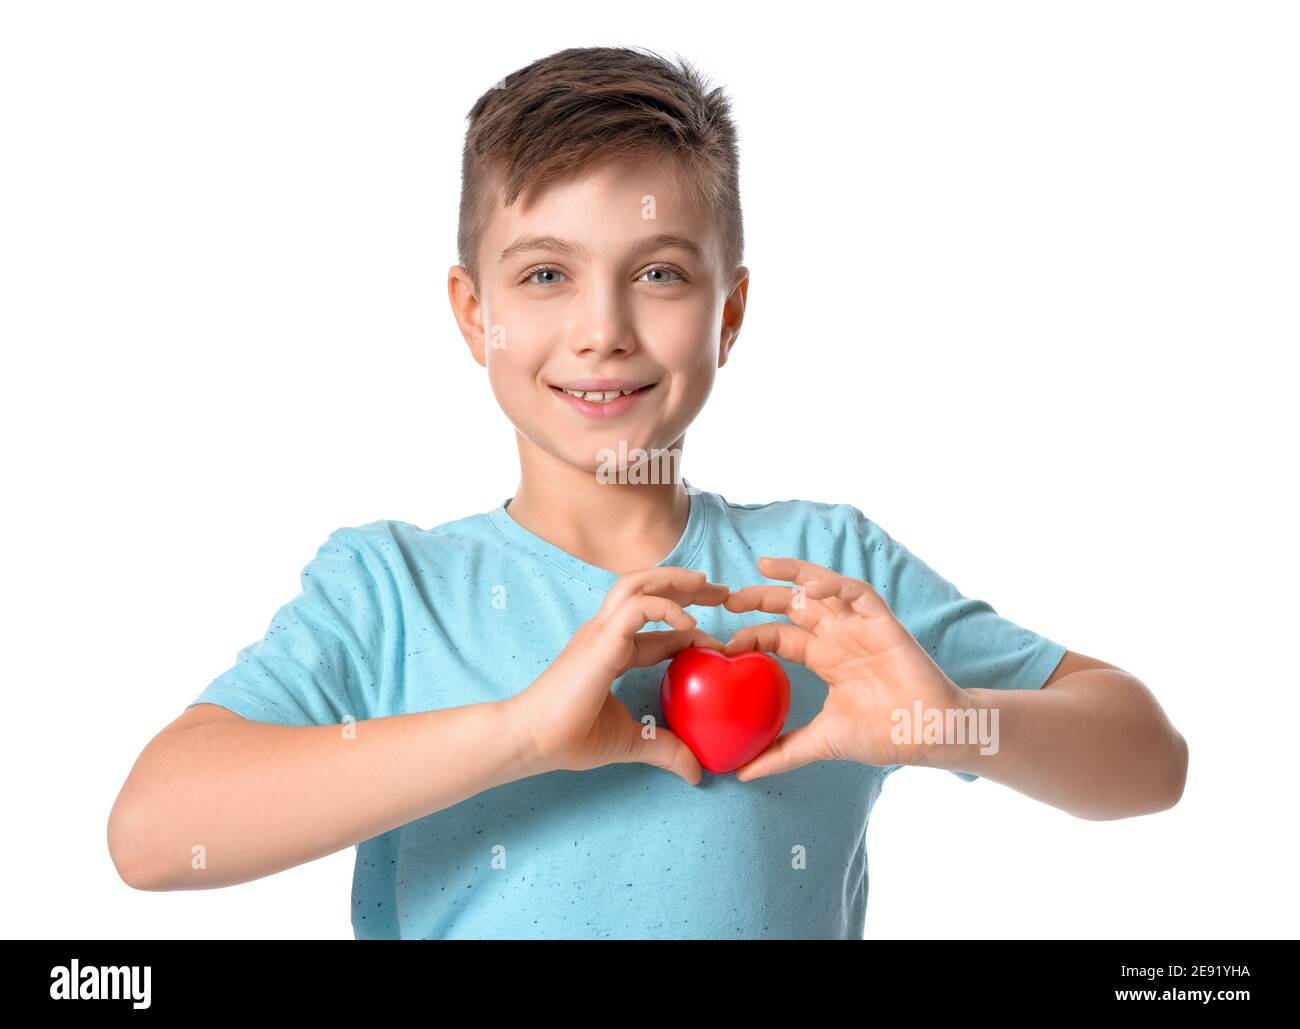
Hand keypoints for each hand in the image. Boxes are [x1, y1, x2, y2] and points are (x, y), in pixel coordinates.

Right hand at [507, 567, 730, 784]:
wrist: (532, 740)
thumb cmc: (569, 738)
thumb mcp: (632, 742)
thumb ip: (665, 749)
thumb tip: (697, 772)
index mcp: (610, 650)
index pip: (656, 629)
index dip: (688, 631)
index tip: (719, 644)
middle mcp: (606, 633)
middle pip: (647, 590)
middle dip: (686, 586)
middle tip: (722, 591)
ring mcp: (601, 631)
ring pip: (638, 584)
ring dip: (676, 580)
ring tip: (708, 585)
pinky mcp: (601, 639)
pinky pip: (637, 607)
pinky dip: (666, 608)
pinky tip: (690, 626)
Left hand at [721, 556, 969, 780]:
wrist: (928, 733)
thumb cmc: (882, 736)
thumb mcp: (821, 742)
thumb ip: (782, 752)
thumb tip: (741, 774)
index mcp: (823, 659)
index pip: (779, 636)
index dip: (752, 635)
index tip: (725, 644)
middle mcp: (838, 637)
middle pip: (792, 606)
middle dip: (761, 597)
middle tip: (728, 597)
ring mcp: (859, 626)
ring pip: (821, 588)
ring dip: (792, 575)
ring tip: (762, 567)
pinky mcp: (882, 620)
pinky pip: (856, 591)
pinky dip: (833, 583)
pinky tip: (810, 587)